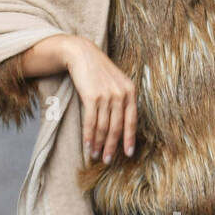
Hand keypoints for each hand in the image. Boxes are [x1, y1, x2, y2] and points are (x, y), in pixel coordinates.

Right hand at [64, 37, 137, 163]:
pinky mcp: (92, 96)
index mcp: (130, 92)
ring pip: (104, 127)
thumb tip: (123, 126)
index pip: (131, 121)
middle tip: (108, 160)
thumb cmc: (100, 71)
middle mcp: (121, 94)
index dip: (129, 139)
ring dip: (99, 144)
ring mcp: (106, 95)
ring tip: (96, 155)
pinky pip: (91, 122)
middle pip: (117, 127)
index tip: (128, 154)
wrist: (82, 54)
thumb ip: (123, 100)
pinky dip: (90, 136)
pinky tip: (88, 145)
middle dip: (112, 146)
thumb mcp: (117, 83)